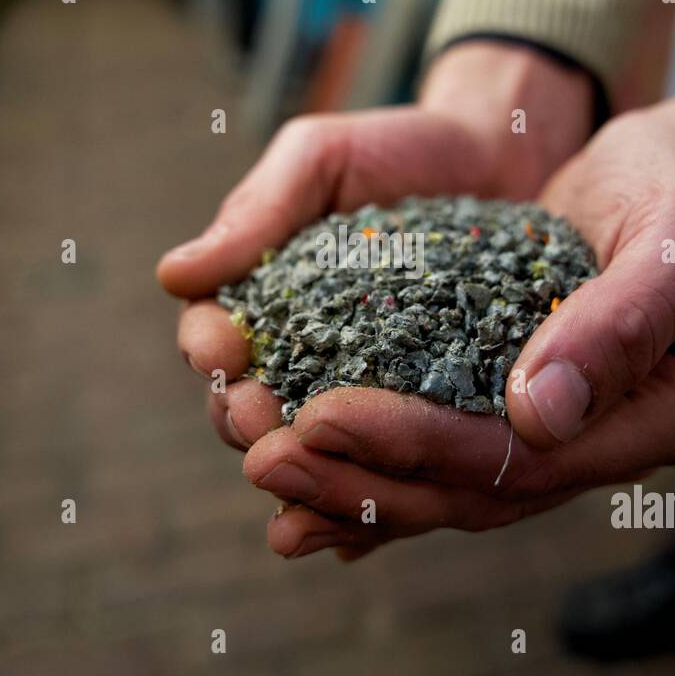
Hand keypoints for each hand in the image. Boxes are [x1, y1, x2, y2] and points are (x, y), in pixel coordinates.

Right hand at [158, 41, 592, 483]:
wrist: (501, 156)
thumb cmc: (399, 148)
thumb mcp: (321, 158)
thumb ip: (257, 211)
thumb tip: (173, 274)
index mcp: (264, 303)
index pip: (213, 342)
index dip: (209, 351)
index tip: (222, 349)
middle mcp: (304, 357)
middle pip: (252, 408)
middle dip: (245, 416)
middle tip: (259, 416)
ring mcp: (366, 391)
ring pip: (318, 449)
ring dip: (303, 468)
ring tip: (311, 469)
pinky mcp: (427, 413)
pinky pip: (394, 461)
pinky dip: (375, 496)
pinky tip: (370, 527)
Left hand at [239, 59, 674, 558]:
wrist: (663, 172)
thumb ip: (621, 323)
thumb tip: (537, 418)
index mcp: (662, 418)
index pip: (524, 462)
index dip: (420, 447)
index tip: (322, 418)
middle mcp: (601, 446)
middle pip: (469, 493)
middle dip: (360, 481)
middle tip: (264, 460)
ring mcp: (551, 435)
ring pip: (441, 486)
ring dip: (347, 484)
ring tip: (261, 468)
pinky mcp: (505, 407)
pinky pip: (433, 452)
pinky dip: (367, 463)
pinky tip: (301, 471)